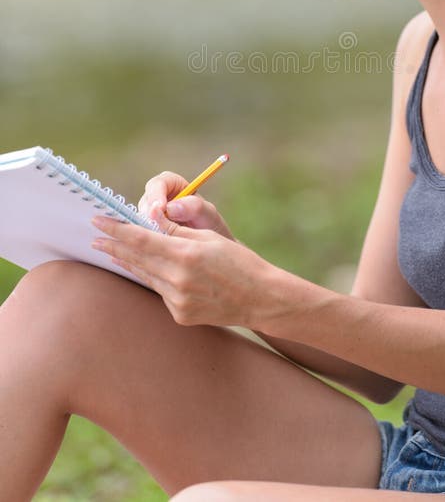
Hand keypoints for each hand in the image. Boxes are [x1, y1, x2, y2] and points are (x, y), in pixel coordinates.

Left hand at [91, 207, 278, 328]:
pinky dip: (154, 278)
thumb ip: (176, 230)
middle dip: (114, 246)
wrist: (259, 298)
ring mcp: (178, 301)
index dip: (117, 230)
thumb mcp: (209, 237)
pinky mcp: (180, 314)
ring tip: (112, 251)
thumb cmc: (238, 261)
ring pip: (146, 276)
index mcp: (186, 254)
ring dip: (129, 262)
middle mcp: (178, 279)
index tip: (98, 221)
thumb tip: (150, 219)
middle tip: (95, 236)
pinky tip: (148, 270)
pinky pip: (160, 292)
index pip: (141, 239)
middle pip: (137, 259)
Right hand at [138, 171, 234, 239]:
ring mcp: (151, 215)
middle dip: (148, 213)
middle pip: (145, 201)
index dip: (157, 194)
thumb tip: (171, 207)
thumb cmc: (211, 226)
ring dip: (147, 228)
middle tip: (155, 226)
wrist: (210, 248)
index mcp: (173, 184)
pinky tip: (156, 246)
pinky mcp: (147, 231)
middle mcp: (158, 198)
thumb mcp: (208, 215)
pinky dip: (146, 238)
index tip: (160, 208)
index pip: (159, 183)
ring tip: (161, 238)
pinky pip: (141, 233)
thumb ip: (195, 207)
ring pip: (140, 219)